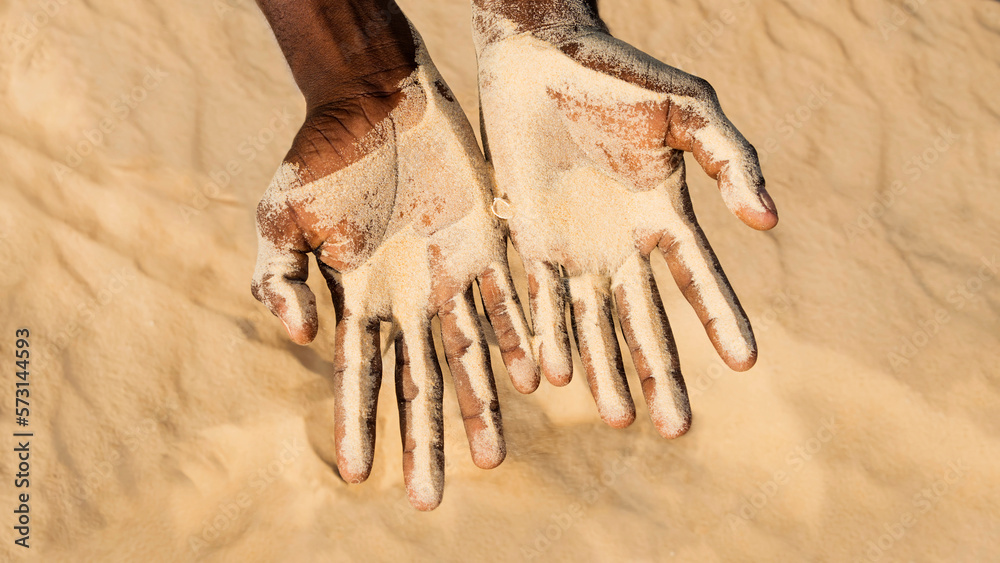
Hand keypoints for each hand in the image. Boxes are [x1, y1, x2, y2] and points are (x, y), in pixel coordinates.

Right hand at [252, 1, 535, 509]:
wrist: (376, 96)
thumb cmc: (320, 155)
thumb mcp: (279, 214)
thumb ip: (279, 277)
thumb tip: (307, 338)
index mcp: (359, 300)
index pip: (359, 376)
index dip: (358, 425)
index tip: (359, 477)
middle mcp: (409, 302)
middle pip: (418, 383)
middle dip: (423, 440)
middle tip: (428, 500)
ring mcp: (452, 278)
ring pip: (470, 355)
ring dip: (480, 406)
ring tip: (490, 458)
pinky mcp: (489, 247)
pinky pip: (509, 302)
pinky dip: (519, 339)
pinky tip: (533, 380)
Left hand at [473, 0, 777, 437]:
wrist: (537, 55)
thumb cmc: (617, 74)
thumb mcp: (687, 108)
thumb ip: (731, 159)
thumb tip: (767, 224)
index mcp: (665, 216)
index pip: (700, 279)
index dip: (723, 319)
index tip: (747, 362)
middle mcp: (621, 245)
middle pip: (645, 320)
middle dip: (660, 373)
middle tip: (675, 430)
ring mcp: (573, 248)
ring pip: (590, 323)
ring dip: (603, 370)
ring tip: (618, 418)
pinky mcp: (527, 241)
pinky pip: (537, 297)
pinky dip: (545, 334)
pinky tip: (550, 375)